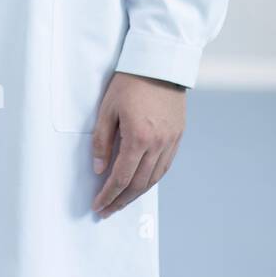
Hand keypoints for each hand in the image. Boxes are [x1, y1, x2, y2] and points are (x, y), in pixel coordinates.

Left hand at [91, 71, 185, 217]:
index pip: (121, 177)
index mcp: (138, 138)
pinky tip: (141, 184)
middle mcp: (157, 145)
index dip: (108, 195)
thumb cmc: (128, 83)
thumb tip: (99, 169)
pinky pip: (165, 167)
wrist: (159, 64)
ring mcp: (170, 142)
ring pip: (154, 179)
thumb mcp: (107, 109)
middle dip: (121, 200)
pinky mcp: (178, 136)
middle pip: (139, 184)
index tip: (98, 206)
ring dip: (137, 194)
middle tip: (107, 211)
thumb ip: (102, 141)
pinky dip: (152, 180)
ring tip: (122, 202)